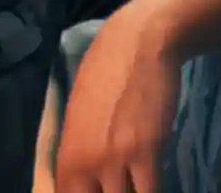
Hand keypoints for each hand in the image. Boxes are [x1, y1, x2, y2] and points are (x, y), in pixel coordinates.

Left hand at [55, 0, 180, 191]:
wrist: (137, 42)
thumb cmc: (106, 70)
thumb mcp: (79, 113)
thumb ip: (81, 149)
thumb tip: (86, 174)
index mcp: (66, 153)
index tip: (100, 190)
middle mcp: (84, 161)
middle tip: (123, 184)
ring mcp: (113, 158)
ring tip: (139, 182)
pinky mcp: (145, 151)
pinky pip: (149, 192)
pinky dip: (153, 191)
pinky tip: (155, 181)